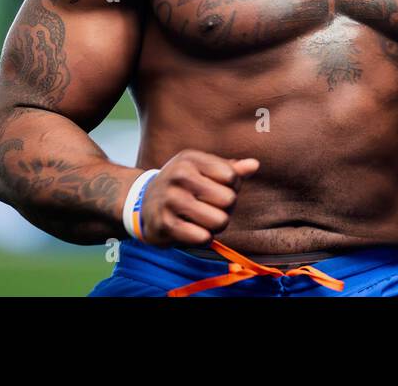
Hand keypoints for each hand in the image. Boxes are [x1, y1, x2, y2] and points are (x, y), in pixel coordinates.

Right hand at [137, 149, 258, 245]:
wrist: (142, 203)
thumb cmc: (182, 184)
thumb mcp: (202, 169)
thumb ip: (231, 168)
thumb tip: (254, 165)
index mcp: (191, 159)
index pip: (231, 176)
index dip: (231, 187)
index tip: (217, 188)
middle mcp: (179, 176)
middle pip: (228, 200)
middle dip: (225, 209)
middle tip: (209, 207)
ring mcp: (170, 200)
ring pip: (219, 221)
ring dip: (215, 225)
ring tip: (202, 219)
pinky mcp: (165, 224)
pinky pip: (203, 238)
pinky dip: (203, 238)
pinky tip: (191, 230)